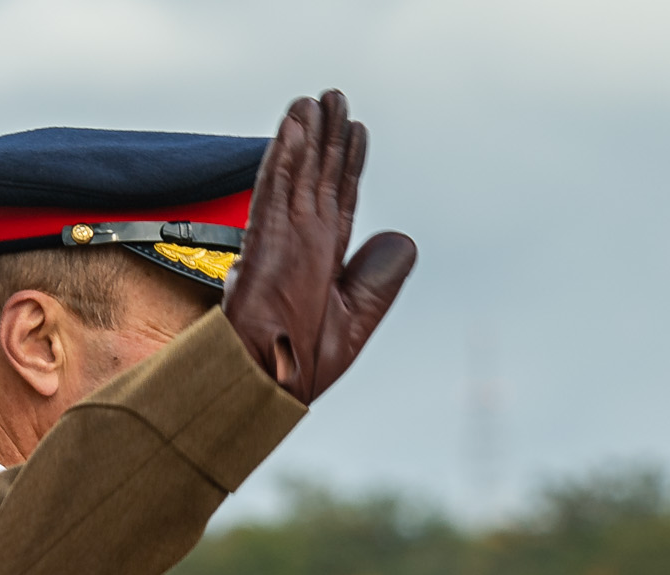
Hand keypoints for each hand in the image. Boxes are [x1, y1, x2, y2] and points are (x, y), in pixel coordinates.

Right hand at [225, 90, 418, 402]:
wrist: (272, 383)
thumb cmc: (302, 361)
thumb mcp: (356, 318)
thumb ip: (378, 278)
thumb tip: (404, 238)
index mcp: (326, 257)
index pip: (340, 197)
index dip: (350, 162)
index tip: (358, 130)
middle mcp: (305, 240)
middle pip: (319, 175)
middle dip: (328, 136)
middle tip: (335, 97)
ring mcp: (283, 238)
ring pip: (296, 173)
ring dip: (304, 134)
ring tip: (314, 100)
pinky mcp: (265, 243)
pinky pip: (274, 191)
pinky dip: (281, 158)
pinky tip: (291, 128)